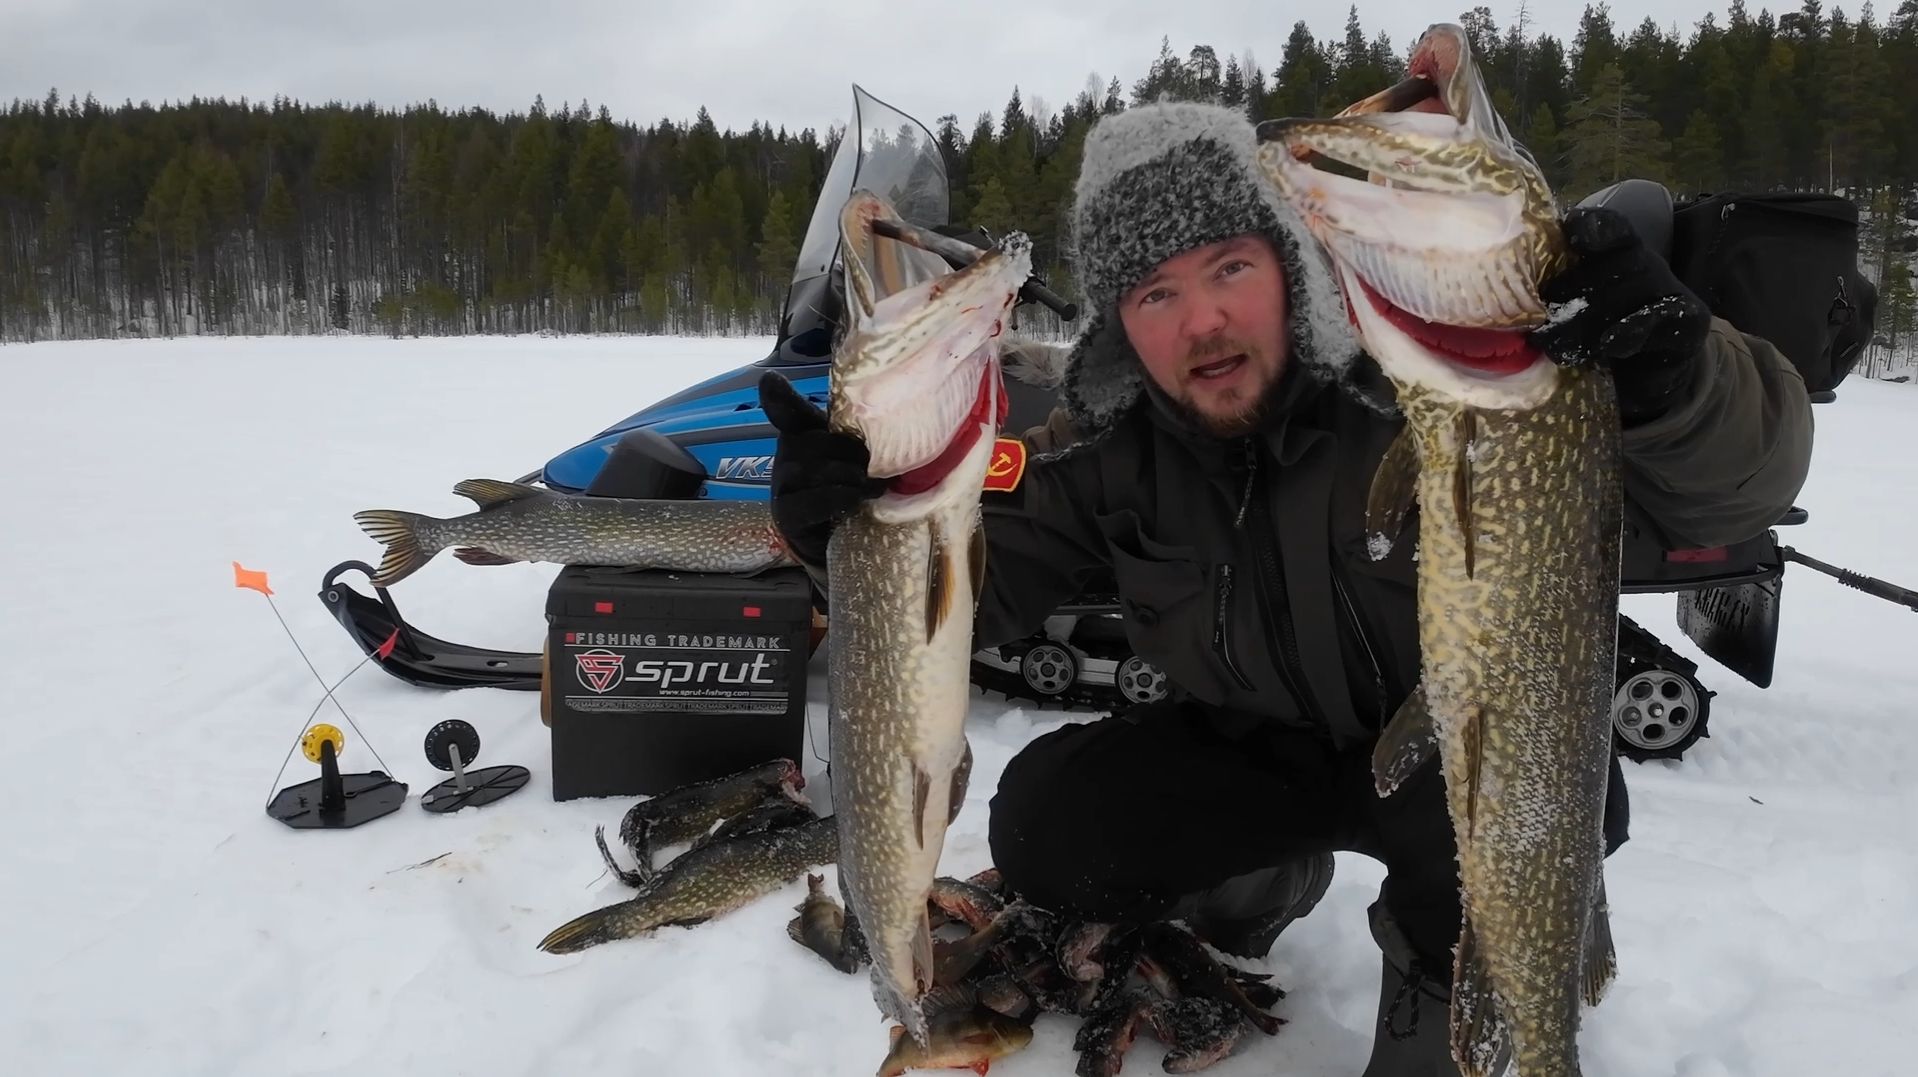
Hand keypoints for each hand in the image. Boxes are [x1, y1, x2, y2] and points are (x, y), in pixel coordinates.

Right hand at [759, 371, 884, 566]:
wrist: (846, 543)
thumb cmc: (856, 491)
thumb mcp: (865, 459)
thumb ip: (870, 438)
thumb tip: (899, 416)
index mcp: (805, 435)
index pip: (790, 412)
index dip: (781, 398)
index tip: (769, 381)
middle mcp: (788, 457)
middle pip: (808, 441)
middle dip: (845, 449)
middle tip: (874, 463)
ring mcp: (783, 488)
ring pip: (807, 469)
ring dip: (845, 474)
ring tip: (874, 484)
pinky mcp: (788, 517)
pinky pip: (808, 501)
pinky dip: (836, 496)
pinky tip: (857, 497)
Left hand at [1529, 206, 1712, 423]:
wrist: (1642, 379)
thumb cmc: (1594, 337)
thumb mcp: (1569, 313)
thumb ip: (1551, 299)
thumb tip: (1515, 304)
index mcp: (1615, 250)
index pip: (1607, 227)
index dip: (1590, 226)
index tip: (1570, 232)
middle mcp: (1644, 262)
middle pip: (1611, 266)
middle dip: (1572, 296)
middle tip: (1540, 330)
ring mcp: (1670, 288)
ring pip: (1630, 293)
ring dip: (1590, 323)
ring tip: (1558, 349)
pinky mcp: (1689, 319)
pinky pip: (1660, 317)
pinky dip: (1633, 330)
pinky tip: (1612, 344)